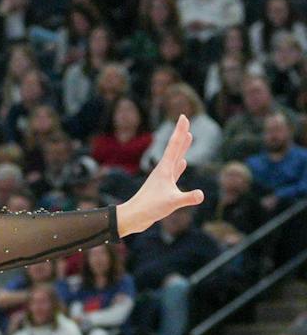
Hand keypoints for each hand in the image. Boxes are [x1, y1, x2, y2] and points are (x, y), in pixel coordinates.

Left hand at [116, 115, 204, 235]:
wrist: (133, 218)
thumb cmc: (149, 208)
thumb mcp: (171, 203)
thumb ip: (187, 198)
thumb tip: (201, 195)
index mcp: (164, 169)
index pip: (174, 145)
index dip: (180, 130)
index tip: (183, 116)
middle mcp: (163, 170)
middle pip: (174, 147)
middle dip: (181, 133)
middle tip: (185, 119)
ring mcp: (163, 178)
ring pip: (175, 158)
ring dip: (182, 147)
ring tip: (187, 136)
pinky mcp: (163, 187)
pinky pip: (174, 172)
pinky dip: (179, 166)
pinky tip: (183, 162)